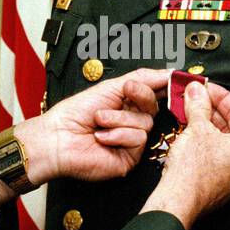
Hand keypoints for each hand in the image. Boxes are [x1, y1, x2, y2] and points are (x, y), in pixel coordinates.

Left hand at [9, 67, 169, 191]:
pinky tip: (101, 137)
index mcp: (128, 104)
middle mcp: (132, 122)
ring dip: (119, 118)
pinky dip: (118, 134)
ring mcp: (132, 141)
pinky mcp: (130, 157)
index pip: (154, 92)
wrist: (58, 138)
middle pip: (154, 106)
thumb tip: (170, 72)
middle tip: (126, 92)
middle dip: (140, 95)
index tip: (171, 78)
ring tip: (99, 121)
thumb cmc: (75, 114)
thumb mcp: (111, 87)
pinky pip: (138, 139)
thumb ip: (142, 78)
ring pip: (146, 123)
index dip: (163, 85)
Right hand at [141, 81, 229, 229]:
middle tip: (196, 97)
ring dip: (208, 126)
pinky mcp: (222, 187)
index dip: (221, 96)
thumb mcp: (197, 127)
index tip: (207, 87)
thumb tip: (197, 91)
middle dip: (213, 111)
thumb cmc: (192, 170)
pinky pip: (218, 158)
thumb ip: (199, 105)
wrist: (178, 201)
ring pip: (224, 144)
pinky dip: (206, 144)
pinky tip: (192, 133)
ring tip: (190, 112)